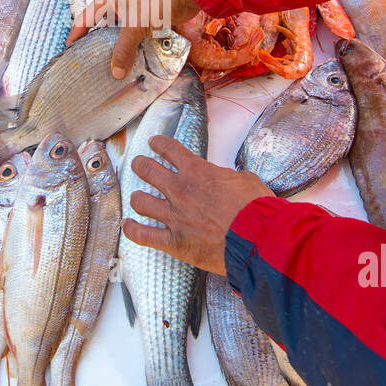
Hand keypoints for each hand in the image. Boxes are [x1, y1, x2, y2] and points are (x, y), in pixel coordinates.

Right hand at [67, 0, 200, 78]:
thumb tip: (116, 72)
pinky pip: (134, 35)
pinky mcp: (147, 17)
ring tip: (109, 66)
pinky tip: (131, 60)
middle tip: (90, 63)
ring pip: (119, 32)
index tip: (68, 51)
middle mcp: (118, 3)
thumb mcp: (135, 26)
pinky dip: (132, 46)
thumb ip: (123, 50)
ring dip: (116, 47)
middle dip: (96, 44)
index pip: (84, 19)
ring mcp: (133, 10)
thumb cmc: (156, 1)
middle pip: (101, 26)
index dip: (75, 35)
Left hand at [125, 135, 273, 275]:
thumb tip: (232, 179)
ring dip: (137, 197)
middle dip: (140, 165)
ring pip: (141, 202)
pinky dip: (132, 230)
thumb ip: (232, 178)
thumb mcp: (248, 181)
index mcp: (198, 172)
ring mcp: (174, 217)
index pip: (170, 150)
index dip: (159, 144)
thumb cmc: (256, 210)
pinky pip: (143, 235)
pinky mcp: (174, 242)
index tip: (154, 143)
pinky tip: (128, 225)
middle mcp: (180, 191)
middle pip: (147, 171)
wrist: (256, 239)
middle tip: (139, 164)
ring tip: (137, 197)